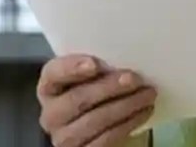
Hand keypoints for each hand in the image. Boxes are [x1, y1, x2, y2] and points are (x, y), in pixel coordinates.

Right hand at [37, 53, 157, 146]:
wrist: (101, 125)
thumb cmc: (96, 92)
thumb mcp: (91, 77)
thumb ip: (97, 67)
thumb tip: (122, 58)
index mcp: (49, 87)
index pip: (53, 74)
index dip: (72, 68)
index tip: (95, 64)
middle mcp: (51, 114)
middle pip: (77, 99)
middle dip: (108, 87)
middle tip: (134, 78)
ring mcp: (64, 137)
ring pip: (94, 121)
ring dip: (125, 106)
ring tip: (147, 94)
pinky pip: (107, 139)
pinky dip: (128, 123)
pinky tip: (143, 111)